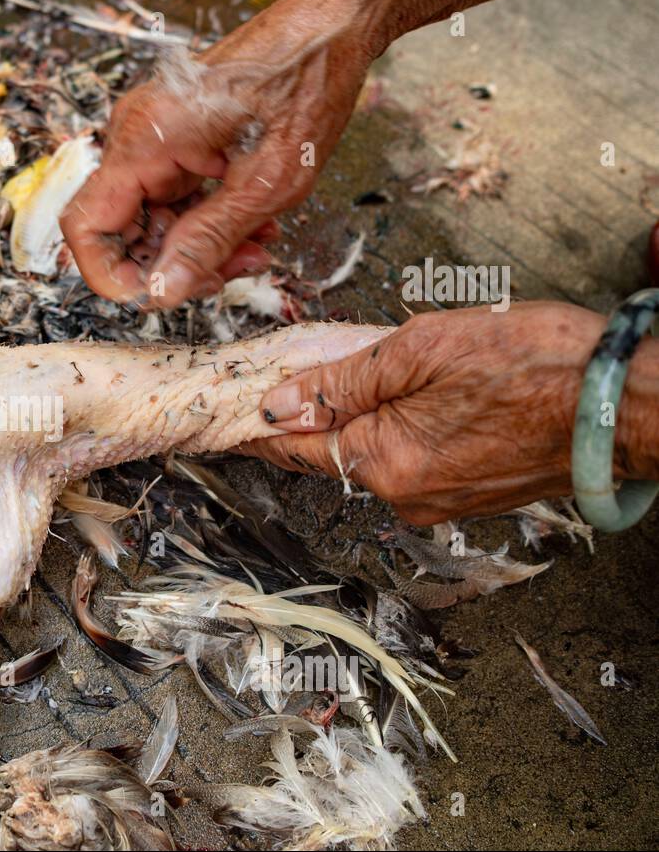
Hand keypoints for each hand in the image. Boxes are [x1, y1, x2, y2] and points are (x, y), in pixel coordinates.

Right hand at [60, 0, 375, 307]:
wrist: (333, 27)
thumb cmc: (306, 80)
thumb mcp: (265, 181)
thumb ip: (208, 241)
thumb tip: (166, 290)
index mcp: (143, 141)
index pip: (86, 227)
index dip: (112, 274)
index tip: (158, 295)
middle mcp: (137, 137)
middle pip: (122, 230)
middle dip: (171, 264)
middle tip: (225, 274)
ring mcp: (155, 138)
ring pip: (153, 219)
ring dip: (198, 246)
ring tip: (254, 247)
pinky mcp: (176, 140)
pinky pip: (175, 197)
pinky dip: (208, 220)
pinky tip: (252, 225)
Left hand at [234, 302, 658, 525]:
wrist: (628, 403)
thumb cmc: (536, 366)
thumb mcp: (419, 350)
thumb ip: (341, 380)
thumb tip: (278, 404)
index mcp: (383, 463)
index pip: (295, 447)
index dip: (261, 423)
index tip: (231, 413)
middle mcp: (406, 496)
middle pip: (335, 449)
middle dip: (320, 408)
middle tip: (307, 364)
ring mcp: (441, 501)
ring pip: (378, 451)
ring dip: (369, 413)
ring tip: (385, 367)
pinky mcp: (472, 494)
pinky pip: (416, 457)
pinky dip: (406, 426)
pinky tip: (427, 393)